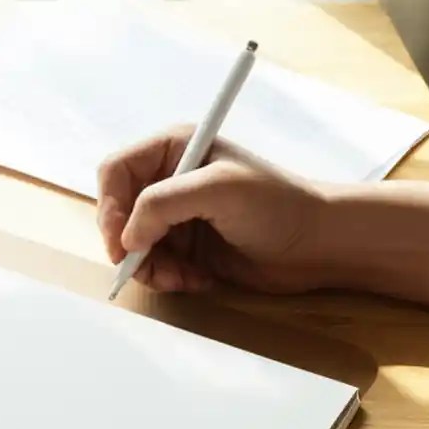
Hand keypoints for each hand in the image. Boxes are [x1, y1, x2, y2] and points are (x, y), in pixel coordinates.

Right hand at [97, 125, 338, 293]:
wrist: (319, 245)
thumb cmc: (277, 205)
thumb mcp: (217, 190)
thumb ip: (162, 203)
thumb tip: (126, 239)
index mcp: (173, 149)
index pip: (116, 172)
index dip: (109, 207)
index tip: (120, 243)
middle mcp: (169, 179)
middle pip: (118, 213)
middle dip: (130, 246)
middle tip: (146, 269)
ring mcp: (177, 215)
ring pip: (133, 246)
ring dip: (151, 268)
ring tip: (182, 279)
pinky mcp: (186, 246)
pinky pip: (154, 265)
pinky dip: (168, 277)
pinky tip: (198, 280)